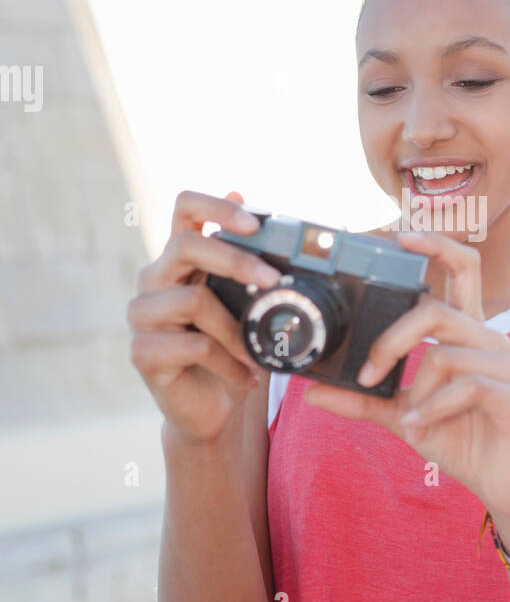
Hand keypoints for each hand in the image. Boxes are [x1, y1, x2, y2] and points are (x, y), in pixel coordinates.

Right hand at [126, 189, 282, 443]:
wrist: (212, 406)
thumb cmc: (229, 347)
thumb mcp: (245, 303)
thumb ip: (246, 261)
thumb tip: (246, 195)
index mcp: (180, 258)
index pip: (185, 208)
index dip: (217, 206)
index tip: (256, 223)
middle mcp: (155, 279)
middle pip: (186, 246)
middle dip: (237, 261)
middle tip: (274, 280)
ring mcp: (143, 315)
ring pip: (193, 299)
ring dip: (236, 328)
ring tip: (255, 352)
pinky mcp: (142, 352)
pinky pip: (195, 346)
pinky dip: (230, 363)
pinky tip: (245, 378)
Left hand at [302, 230, 509, 521]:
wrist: (504, 486)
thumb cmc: (461, 439)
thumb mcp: (403, 416)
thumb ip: (365, 401)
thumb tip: (312, 393)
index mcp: (467, 335)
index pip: (462, 269)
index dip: (436, 245)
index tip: (400, 236)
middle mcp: (491, 342)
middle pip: (439, 311)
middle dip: (393, 339)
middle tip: (367, 372)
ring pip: (446, 355)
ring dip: (416, 393)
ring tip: (408, 421)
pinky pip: (466, 388)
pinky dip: (432, 409)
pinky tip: (419, 429)